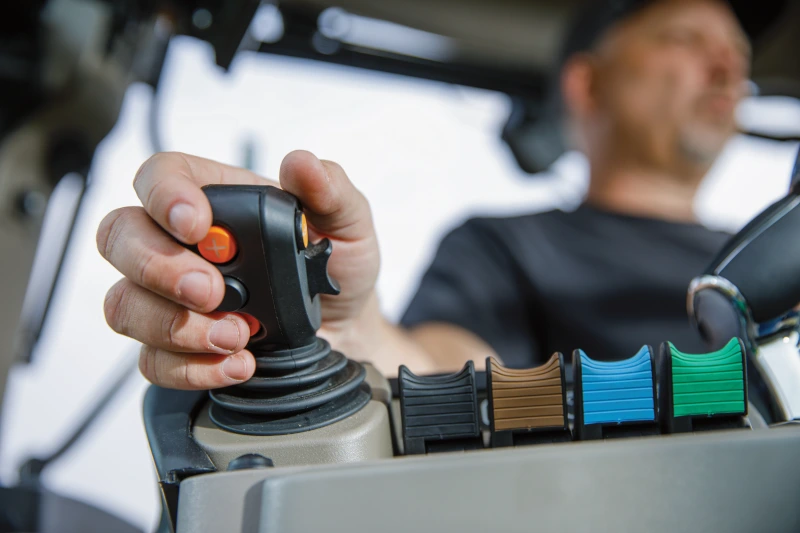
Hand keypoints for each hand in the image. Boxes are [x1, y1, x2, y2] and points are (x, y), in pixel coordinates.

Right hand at [97, 151, 379, 388]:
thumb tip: (303, 163)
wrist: (347, 329)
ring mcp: (171, 298)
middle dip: (159, 267)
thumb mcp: (349, 224)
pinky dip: (193, 367)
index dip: (163, 195)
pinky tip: (239, 362)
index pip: (160, 176)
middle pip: (120, 237)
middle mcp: (182, 244)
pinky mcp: (176, 348)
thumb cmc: (337, 266)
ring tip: (238, 334)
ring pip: (125, 305)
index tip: (197, 225)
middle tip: (213, 291)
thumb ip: (330, 192)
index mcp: (218, 199)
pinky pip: (152, 361)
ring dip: (175, 325)